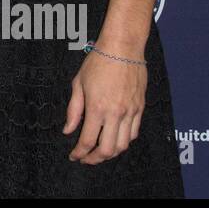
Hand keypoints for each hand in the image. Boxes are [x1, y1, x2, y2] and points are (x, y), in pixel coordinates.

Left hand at [62, 46, 146, 164]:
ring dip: (110, 153)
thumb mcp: (78, 84)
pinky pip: (134, 133)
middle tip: (86, 158)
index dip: (79, 153)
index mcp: (97, 108)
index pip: (87, 141)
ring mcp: (130, 112)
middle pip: (107, 149)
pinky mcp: (140, 108)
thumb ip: (74, 110)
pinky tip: (115, 139)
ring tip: (100, 151)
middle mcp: (115, 113)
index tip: (74, 156)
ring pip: (123, 145)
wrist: (123, 48)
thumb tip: (68, 130)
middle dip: (95, 159)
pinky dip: (124, 141)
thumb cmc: (98, 62)